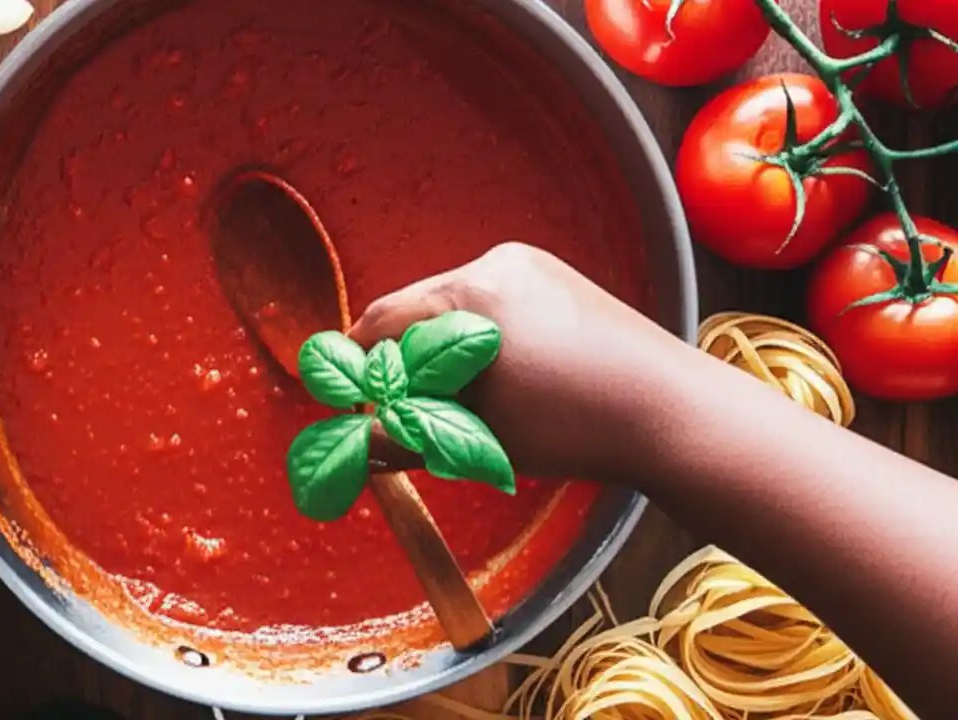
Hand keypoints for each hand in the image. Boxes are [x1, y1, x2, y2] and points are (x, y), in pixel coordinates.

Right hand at [349, 242, 696, 480]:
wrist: (671, 413)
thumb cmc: (574, 428)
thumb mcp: (477, 437)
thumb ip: (405, 435)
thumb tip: (357, 443)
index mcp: (468, 295)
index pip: (383, 322)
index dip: (359, 364)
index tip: (353, 401)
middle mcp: (494, 264)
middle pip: (416, 310)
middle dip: (403, 359)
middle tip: (403, 409)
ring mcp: (530, 265)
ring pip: (454, 307)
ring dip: (441, 349)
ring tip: (458, 400)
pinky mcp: (555, 278)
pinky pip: (491, 304)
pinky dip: (478, 338)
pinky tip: (499, 378)